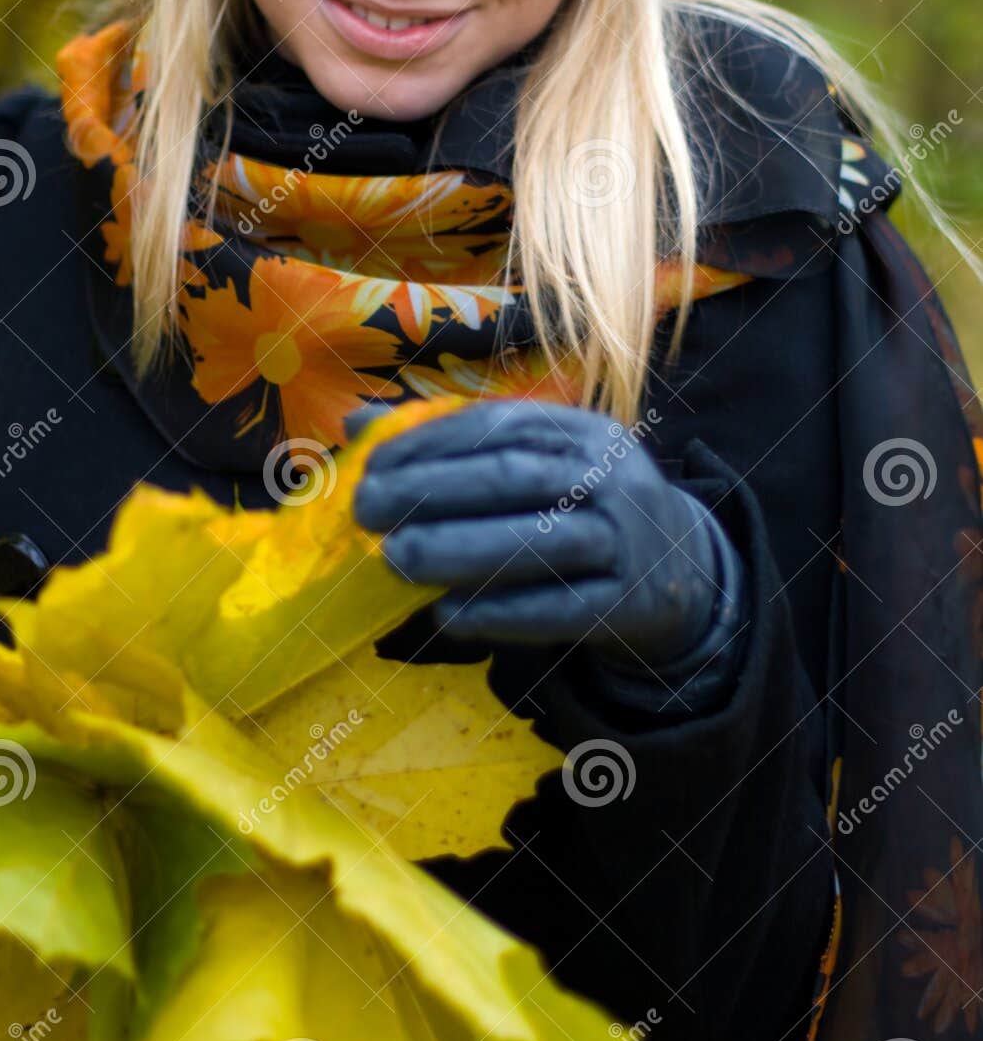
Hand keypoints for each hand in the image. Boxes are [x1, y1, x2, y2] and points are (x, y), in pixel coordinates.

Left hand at [347, 398, 740, 671]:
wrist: (681, 576)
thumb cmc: (582, 511)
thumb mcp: (538, 465)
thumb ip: (454, 445)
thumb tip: (358, 424)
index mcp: (583, 432)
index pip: (502, 425)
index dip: (432, 441)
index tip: (370, 463)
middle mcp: (610, 478)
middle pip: (517, 477)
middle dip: (433, 491)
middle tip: (366, 509)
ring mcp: (625, 541)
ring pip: (540, 542)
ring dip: (460, 551)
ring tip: (395, 559)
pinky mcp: (626, 606)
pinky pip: (558, 610)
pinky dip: (500, 613)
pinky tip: (447, 615)